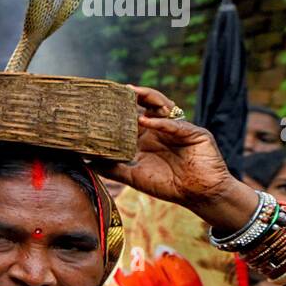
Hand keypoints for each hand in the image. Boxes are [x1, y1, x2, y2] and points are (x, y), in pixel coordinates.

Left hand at [96, 85, 257, 230]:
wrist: (200, 196)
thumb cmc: (169, 186)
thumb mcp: (135, 176)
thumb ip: (113, 168)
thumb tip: (86, 162)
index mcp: (148, 137)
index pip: (130, 118)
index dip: (117, 110)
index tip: (99, 103)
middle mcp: (161, 129)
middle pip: (145, 106)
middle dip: (131, 97)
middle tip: (114, 90)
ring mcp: (178, 128)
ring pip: (162, 106)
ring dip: (147, 97)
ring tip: (131, 92)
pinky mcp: (194, 133)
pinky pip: (175, 125)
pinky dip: (159, 122)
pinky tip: (145, 121)